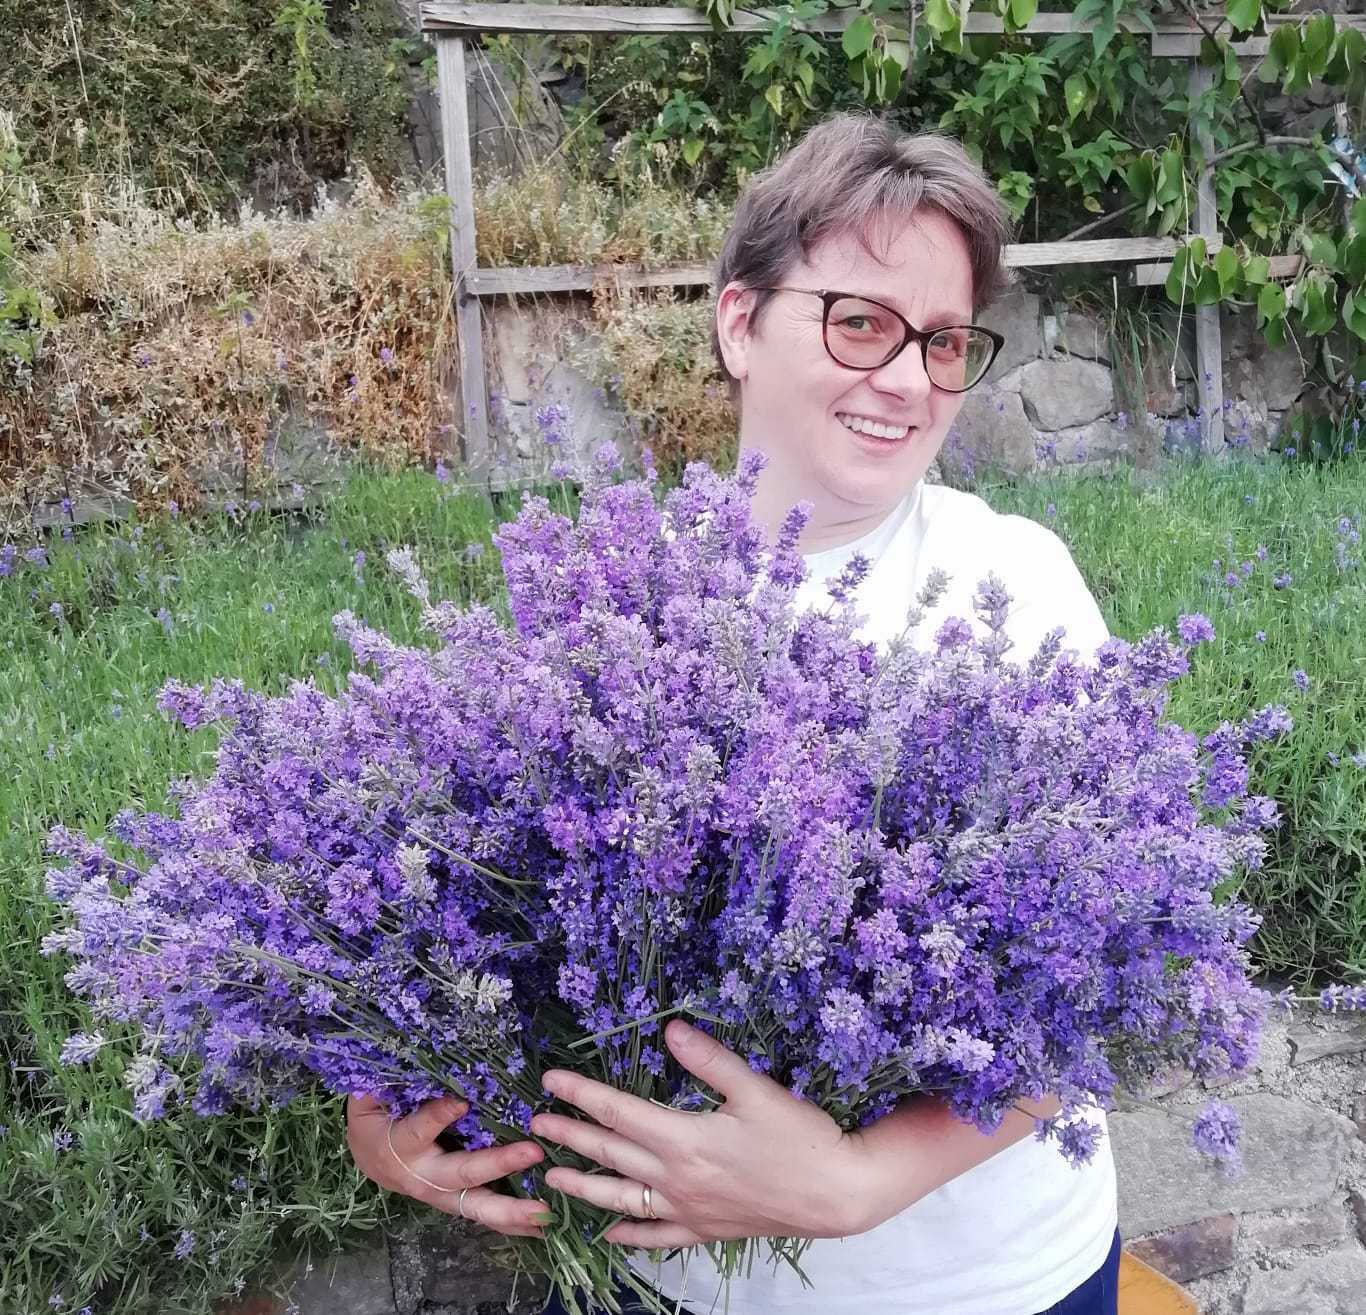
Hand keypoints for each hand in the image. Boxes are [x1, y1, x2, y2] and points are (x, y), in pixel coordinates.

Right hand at [346, 1093, 549, 1236]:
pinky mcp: (457, 1200)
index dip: (439, 1116)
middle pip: (461, 1174)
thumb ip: (390, 1083)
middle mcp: (423, 1174)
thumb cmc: (375, 1119)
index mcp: (400, 1143)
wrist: (370, 1158)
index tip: (463, 1102)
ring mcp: (442, 1192)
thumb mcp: (372, 1097)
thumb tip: (414, 1059)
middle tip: (533, 1152)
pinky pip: (484, 1213)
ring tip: (544, 1211)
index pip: (419, 1130)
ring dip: (512, 1210)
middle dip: (498, 1164)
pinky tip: (542, 1224)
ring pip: (476, 1205)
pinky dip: (512, 1221)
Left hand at [529, 1020, 877, 1248]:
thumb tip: (669, 1028)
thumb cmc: (798, 1136)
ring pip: (622, 1199)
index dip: (582, 1093)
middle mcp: (677, 1179)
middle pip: (611, 1154)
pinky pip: (657, 1237)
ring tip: (551, 1178)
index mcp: (684, 1139)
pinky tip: (609, 1233)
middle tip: (536, 1122)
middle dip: (570, 1136)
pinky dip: (629, 1235)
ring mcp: (689, 1210)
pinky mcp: (706, 1230)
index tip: (550, 1080)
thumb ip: (708, 1059)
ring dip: (583, 1187)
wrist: (836, 1194)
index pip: (618, 1112)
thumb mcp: (755, 1088)